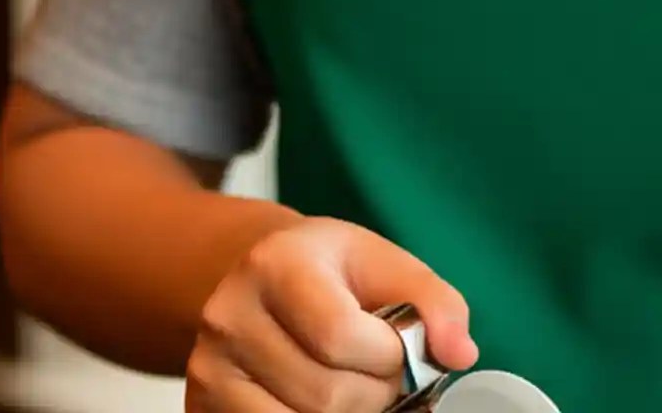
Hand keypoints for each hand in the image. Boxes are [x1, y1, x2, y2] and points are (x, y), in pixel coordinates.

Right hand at [185, 217, 478, 411]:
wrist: (260, 273)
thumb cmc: (329, 270)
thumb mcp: (385, 263)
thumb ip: (435, 303)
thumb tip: (459, 354)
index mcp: (277, 265)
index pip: (340, 336)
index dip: (389, 357)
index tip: (404, 348)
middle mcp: (230, 315)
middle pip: (325, 393)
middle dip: (377, 393)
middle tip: (386, 372)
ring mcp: (209, 366)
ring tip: (358, 385)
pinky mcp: (202, 404)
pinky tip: (330, 403)